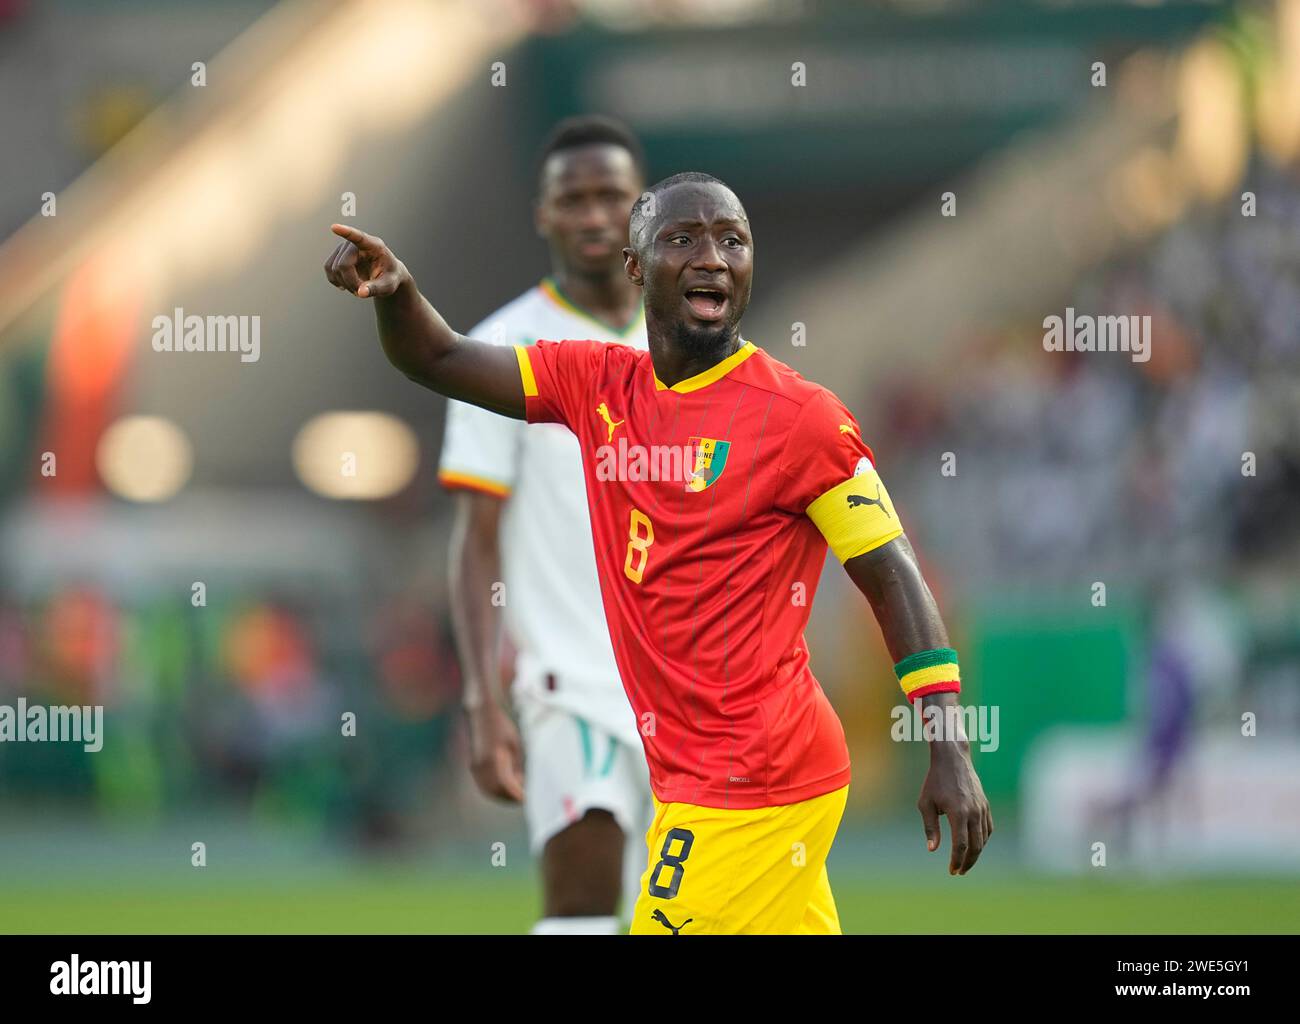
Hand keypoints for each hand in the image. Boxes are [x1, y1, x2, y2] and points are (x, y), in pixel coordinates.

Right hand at [323, 224, 406, 298]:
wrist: (385, 275)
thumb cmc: (389, 277)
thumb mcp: (388, 285)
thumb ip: (377, 289)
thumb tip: (361, 292)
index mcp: (375, 246)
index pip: (359, 237)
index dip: (346, 232)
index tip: (334, 227)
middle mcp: (357, 243)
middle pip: (343, 264)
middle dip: (350, 282)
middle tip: (362, 292)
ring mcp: (345, 247)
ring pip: (334, 268)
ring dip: (344, 283)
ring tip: (358, 288)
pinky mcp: (337, 254)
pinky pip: (328, 268)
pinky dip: (335, 281)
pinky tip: (346, 285)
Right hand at [466, 703, 524, 802]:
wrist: (480, 713)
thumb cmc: (501, 726)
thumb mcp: (514, 744)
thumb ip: (517, 765)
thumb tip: (522, 783)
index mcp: (494, 758)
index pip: (507, 785)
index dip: (517, 794)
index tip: (528, 798)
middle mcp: (481, 765)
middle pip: (497, 791)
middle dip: (511, 798)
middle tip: (525, 798)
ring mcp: (475, 766)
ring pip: (489, 790)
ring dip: (503, 795)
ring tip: (518, 793)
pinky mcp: (473, 766)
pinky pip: (483, 784)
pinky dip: (495, 790)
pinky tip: (507, 786)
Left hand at [917, 741, 992, 874]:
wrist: (953, 759)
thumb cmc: (935, 781)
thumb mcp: (926, 803)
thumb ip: (930, 827)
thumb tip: (932, 849)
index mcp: (958, 813)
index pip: (961, 845)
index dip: (957, 860)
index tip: (952, 870)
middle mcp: (973, 812)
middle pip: (975, 846)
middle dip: (968, 862)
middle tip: (959, 871)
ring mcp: (982, 808)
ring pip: (983, 839)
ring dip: (976, 854)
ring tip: (965, 862)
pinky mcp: (985, 805)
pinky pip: (988, 828)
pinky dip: (983, 840)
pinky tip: (975, 846)